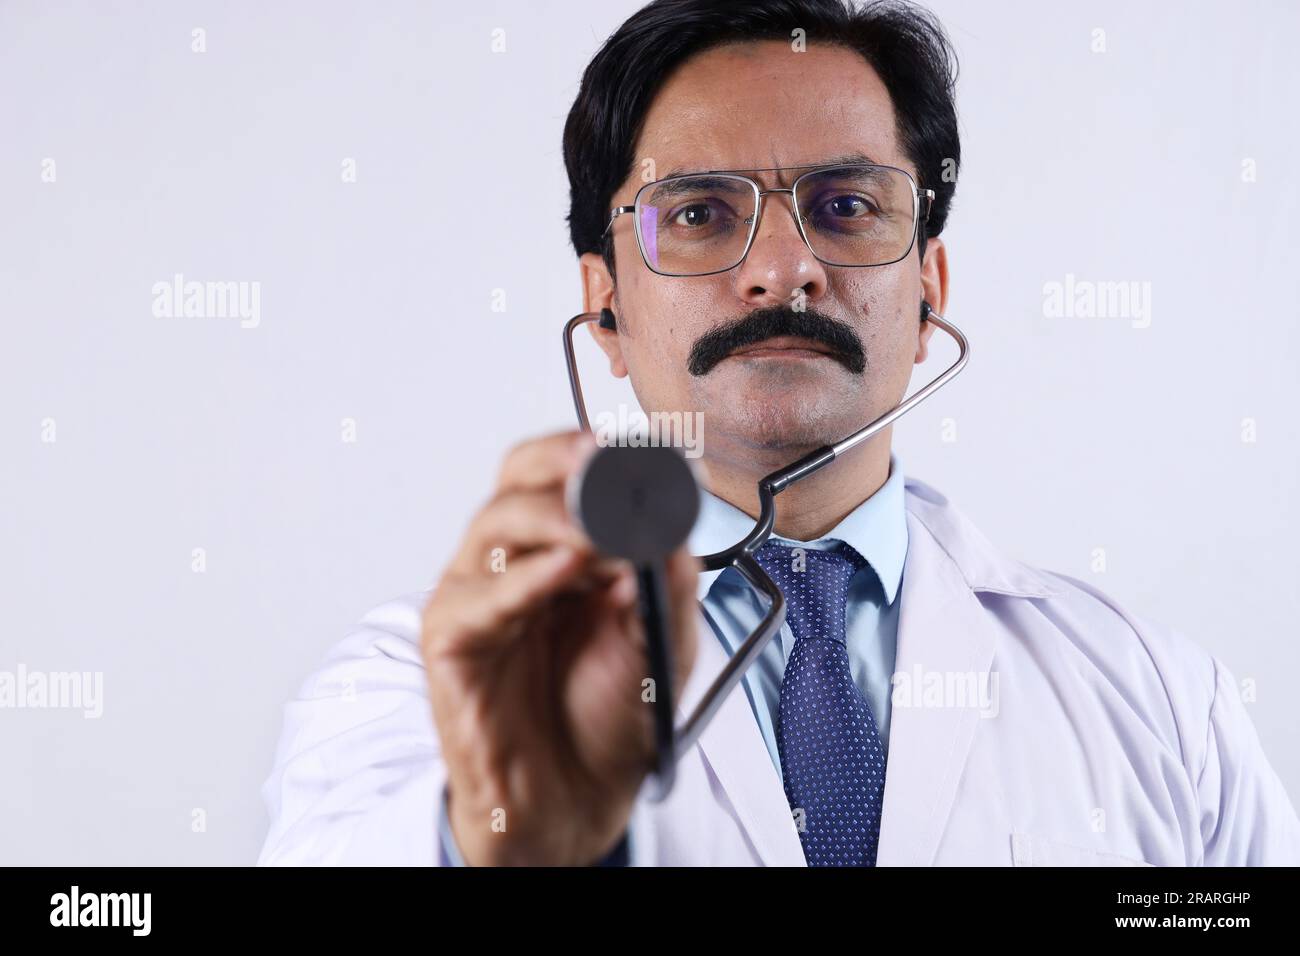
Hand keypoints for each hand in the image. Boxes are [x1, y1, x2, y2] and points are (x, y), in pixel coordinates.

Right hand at [422, 431, 699, 864]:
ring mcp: (478, 594)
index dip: (598, 457)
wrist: (577, 797)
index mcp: (564, 548)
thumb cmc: (609, 715)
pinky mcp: (451, 638)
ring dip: (552, 518)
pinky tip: (565, 569)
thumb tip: (673, 529)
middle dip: (561, 461)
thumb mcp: (663, 640)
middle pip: (519, 479)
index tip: (645, 452)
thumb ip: (668, 584)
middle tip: (603, 461)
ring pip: (496, 524)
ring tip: (599, 531)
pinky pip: (480, 597)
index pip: (565, 474)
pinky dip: (523, 579)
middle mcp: (515, 560)